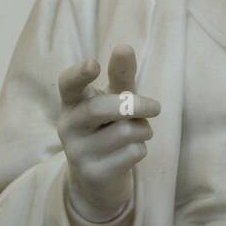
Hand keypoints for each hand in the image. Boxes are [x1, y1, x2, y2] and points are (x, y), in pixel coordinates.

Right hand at [56, 44, 160, 219]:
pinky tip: (130, 154)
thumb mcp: (115, 100)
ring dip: (143, 130)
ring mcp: (77, 152)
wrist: (99, 178)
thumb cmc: (108, 128)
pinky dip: (141, 149)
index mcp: (71, 103)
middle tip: (157, 107)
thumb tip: (124, 46)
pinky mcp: (93, 174)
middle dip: (135, 105)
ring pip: (124, 132)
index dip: (79, 73)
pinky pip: (131, 153)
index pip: (68, 84)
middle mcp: (68, 126)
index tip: (93, 63)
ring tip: (139, 133)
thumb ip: (121, 76)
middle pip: (101, 108)